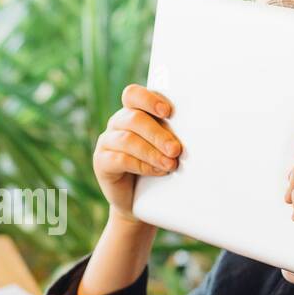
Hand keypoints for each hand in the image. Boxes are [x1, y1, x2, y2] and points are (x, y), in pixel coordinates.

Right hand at [93, 84, 181, 222]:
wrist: (138, 199)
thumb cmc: (157, 166)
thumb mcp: (165, 147)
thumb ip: (171, 135)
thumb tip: (193, 133)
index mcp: (132, 112)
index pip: (133, 95)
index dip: (148, 100)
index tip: (168, 112)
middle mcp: (117, 123)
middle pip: (134, 119)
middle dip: (158, 134)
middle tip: (176, 149)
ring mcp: (106, 142)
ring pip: (127, 140)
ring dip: (152, 152)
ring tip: (170, 164)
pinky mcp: (101, 161)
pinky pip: (119, 159)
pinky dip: (141, 165)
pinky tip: (156, 171)